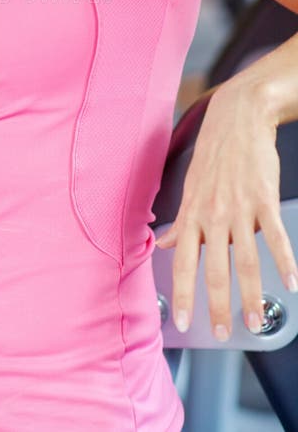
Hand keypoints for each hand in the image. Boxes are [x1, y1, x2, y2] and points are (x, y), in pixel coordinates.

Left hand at [155, 82, 297, 340]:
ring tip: (255, 321)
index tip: (181, 321)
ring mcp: (240, 208)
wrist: (237, 118)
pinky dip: (286, 261)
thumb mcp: (190, 186)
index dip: (182, 293)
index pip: (184, 262)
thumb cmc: (214, 154)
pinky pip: (276, 236)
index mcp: (193, 213)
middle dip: (217, 305)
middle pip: (215, 269)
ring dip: (251, 294)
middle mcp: (213, 214)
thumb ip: (181, 221)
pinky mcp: (264, 199)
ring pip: (246, 260)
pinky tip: (292, 282)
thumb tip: (166, 244)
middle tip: (221, 333)